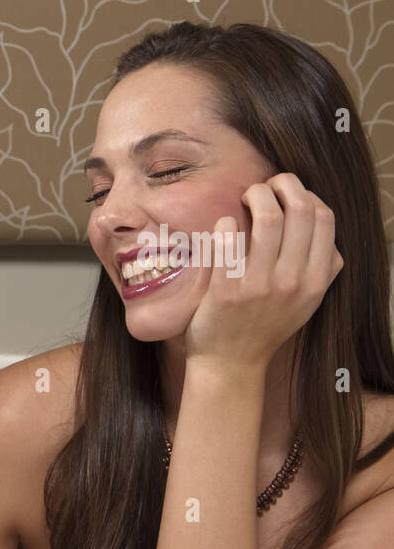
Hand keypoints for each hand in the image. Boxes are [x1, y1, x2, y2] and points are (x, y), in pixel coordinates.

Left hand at [183, 173, 343, 368]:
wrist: (231, 364)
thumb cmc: (266, 326)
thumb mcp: (307, 302)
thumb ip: (321, 268)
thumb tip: (323, 227)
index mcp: (316, 280)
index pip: (325, 218)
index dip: (307, 195)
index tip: (290, 194)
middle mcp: (293, 281)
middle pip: (299, 209)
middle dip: (282, 185)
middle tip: (265, 186)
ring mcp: (260, 285)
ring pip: (267, 217)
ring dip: (255, 195)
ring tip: (246, 198)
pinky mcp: (227, 289)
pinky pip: (229, 238)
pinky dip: (226, 223)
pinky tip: (224, 225)